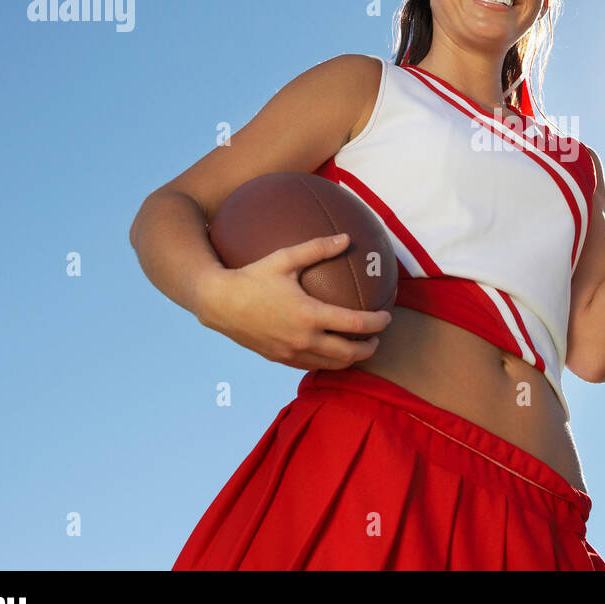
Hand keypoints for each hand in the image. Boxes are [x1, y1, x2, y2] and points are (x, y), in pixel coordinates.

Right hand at [197, 234, 392, 370]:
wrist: (218, 304)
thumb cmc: (251, 276)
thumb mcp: (284, 258)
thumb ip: (318, 248)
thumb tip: (346, 238)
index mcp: (310, 315)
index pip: (355, 325)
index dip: (376, 323)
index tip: (387, 317)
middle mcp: (303, 340)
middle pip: (348, 354)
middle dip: (369, 348)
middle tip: (378, 337)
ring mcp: (291, 353)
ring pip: (331, 365)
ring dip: (350, 359)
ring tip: (359, 346)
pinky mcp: (280, 359)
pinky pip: (311, 365)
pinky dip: (328, 361)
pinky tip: (330, 349)